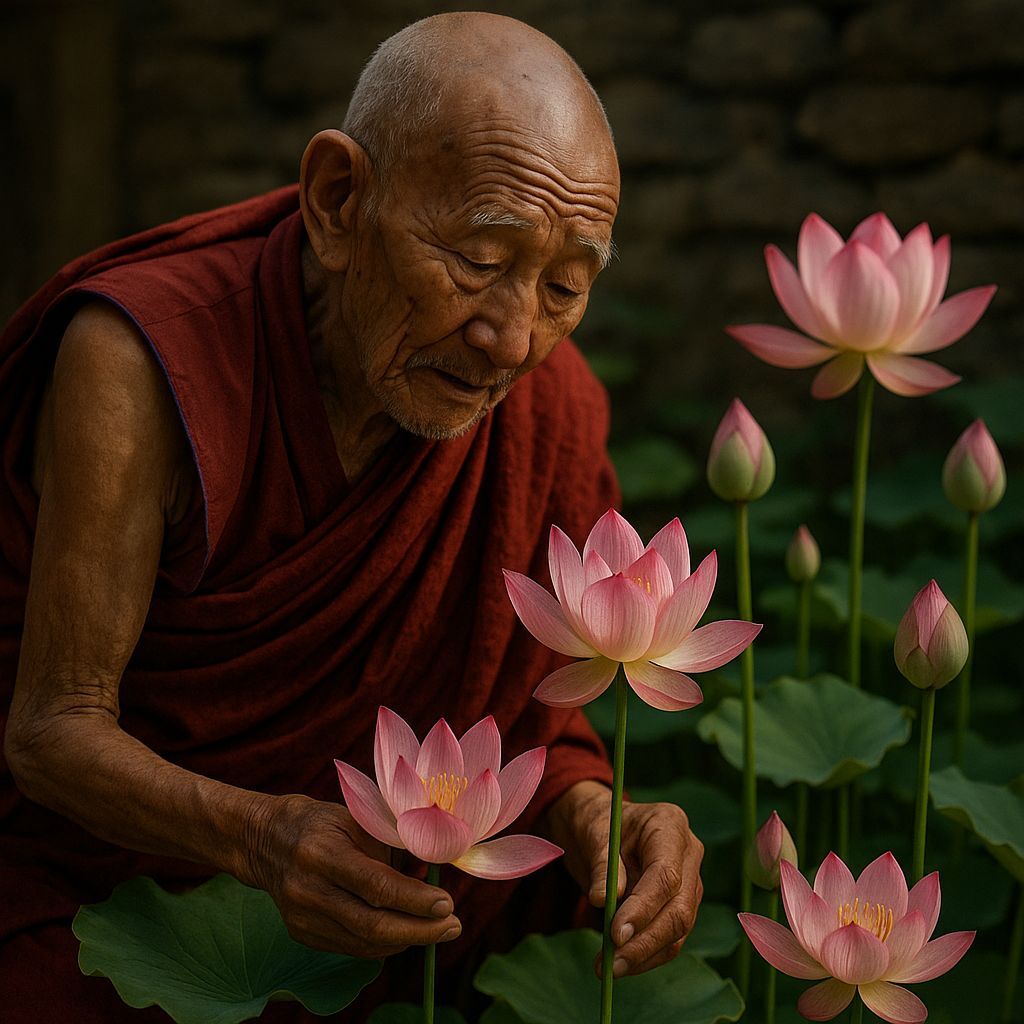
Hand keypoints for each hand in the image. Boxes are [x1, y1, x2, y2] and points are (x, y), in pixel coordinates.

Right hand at [249, 794, 461, 957]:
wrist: (267, 839)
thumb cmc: (322, 822)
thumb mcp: (357, 818)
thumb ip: (393, 843)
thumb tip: (437, 869)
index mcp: (322, 853)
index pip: (376, 886)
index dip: (415, 900)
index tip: (448, 904)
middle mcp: (309, 890)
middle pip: (371, 925)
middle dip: (420, 931)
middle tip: (453, 926)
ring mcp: (302, 917)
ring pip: (364, 943)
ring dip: (407, 939)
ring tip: (437, 928)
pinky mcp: (302, 934)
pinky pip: (352, 947)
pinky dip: (384, 942)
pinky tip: (405, 930)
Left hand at [544, 781, 703, 977]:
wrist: (600, 826)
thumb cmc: (596, 822)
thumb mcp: (593, 833)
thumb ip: (602, 864)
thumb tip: (601, 900)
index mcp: (670, 825)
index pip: (665, 876)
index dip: (643, 909)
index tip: (615, 934)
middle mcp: (688, 853)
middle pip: (680, 908)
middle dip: (646, 941)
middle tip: (611, 963)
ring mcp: (690, 881)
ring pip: (678, 929)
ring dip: (644, 954)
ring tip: (607, 968)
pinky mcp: (682, 904)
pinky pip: (671, 938)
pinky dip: (646, 955)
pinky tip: (620, 964)